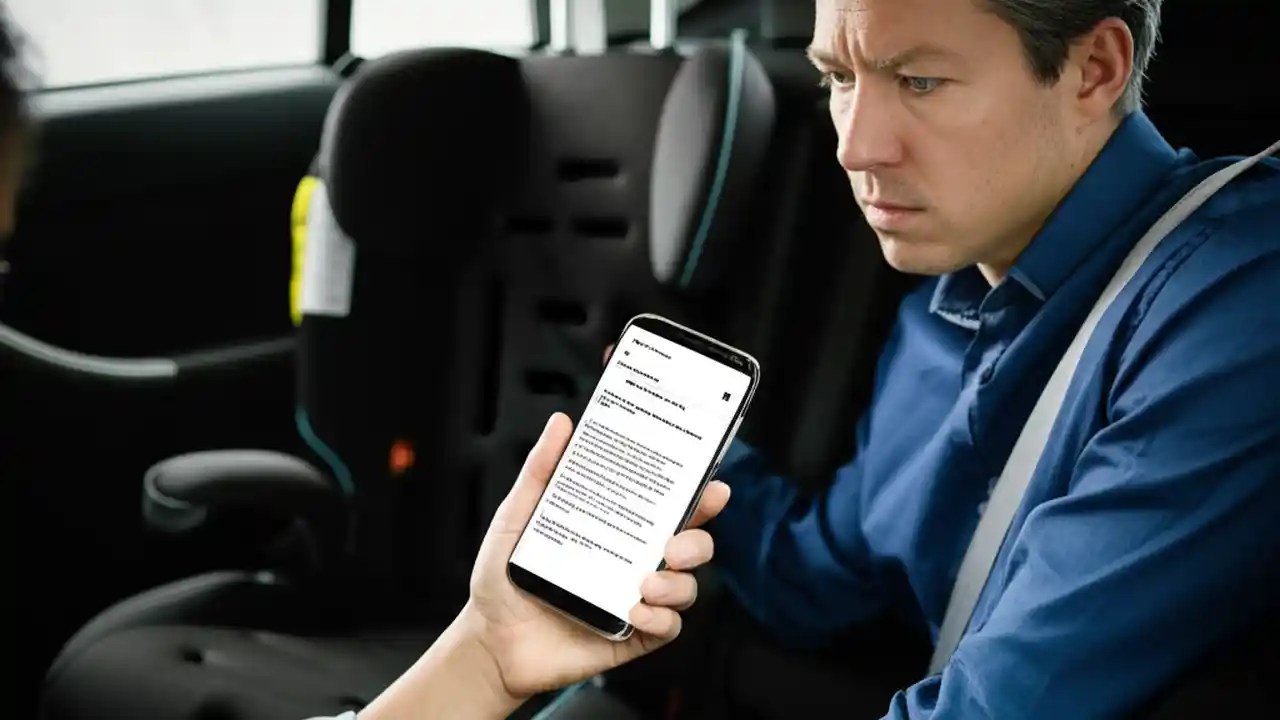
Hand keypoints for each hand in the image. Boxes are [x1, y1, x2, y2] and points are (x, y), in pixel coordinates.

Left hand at [465, 412, 729, 699]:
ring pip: (686, 588)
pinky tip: (636, 611)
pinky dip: (661, 619)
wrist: (487, 640)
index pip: (668, 508)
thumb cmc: (503, 577)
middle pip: (692, 546)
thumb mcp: (516, 516)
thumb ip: (540, 471)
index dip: (699, 497)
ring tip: (647, 583)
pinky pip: (667, 628)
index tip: (713, 486)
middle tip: (674, 544)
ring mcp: (635, 600)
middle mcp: (633, 562)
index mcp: (617, 529)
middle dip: (698, 541)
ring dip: (678, 584)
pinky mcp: (631, 637)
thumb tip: (561, 423)